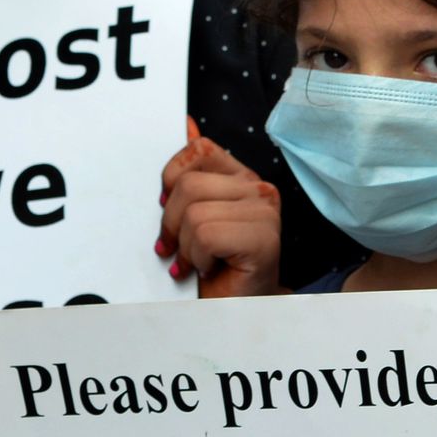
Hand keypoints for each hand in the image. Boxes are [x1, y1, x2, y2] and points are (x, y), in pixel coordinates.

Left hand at [157, 130, 280, 298]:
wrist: (233, 312)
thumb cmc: (213, 266)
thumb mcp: (191, 214)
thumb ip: (190, 171)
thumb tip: (185, 124)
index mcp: (241, 177)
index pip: (197, 150)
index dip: (172, 181)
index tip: (171, 210)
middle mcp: (259, 189)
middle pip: (188, 183)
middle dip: (173, 223)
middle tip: (181, 249)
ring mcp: (266, 212)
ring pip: (195, 213)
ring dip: (187, 247)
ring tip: (199, 262)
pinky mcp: (264, 238)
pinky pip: (207, 235)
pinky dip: (199, 258)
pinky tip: (210, 269)